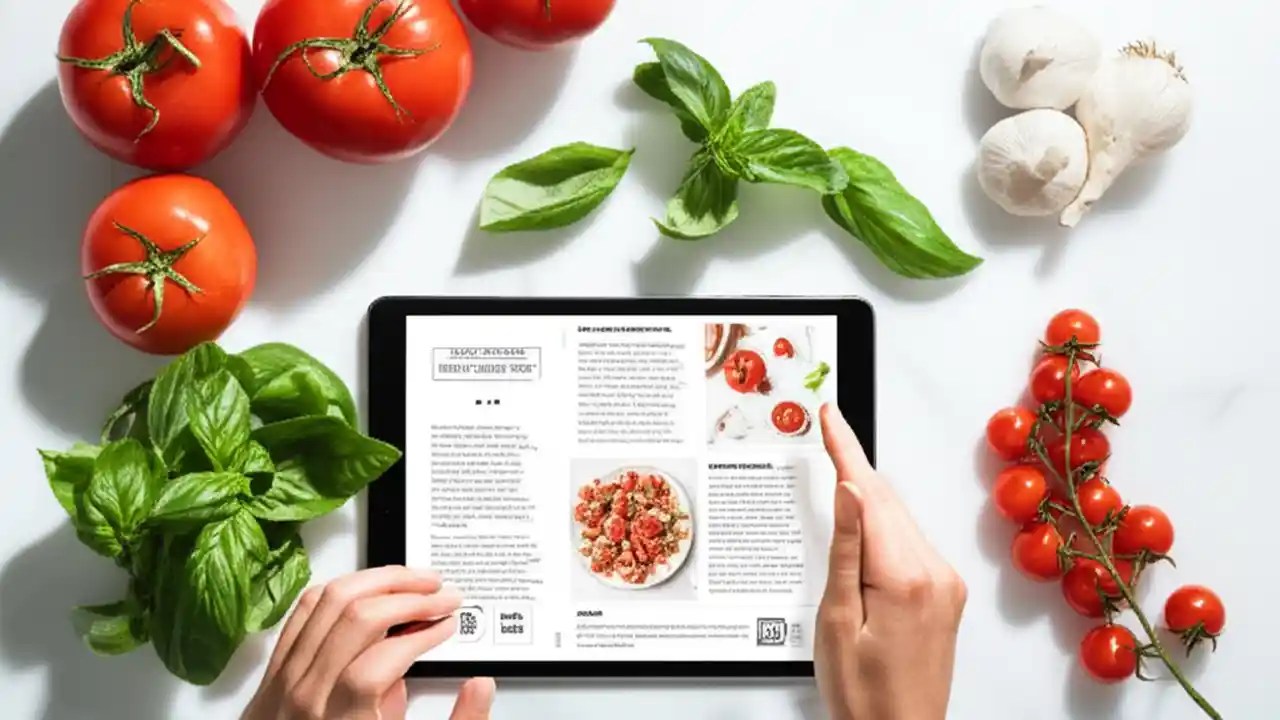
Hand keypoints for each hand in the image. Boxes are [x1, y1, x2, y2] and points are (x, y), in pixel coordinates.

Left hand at [242, 566, 495, 719]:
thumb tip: (477, 687)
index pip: (386, 655)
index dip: (426, 630)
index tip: (449, 623)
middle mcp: (307, 694)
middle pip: (357, 617)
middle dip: (408, 594)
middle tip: (440, 594)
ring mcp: (283, 679)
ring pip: (327, 601)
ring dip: (376, 580)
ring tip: (411, 581)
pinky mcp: (273, 671)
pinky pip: (303, 611)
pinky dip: (338, 590)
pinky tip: (366, 588)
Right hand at [814, 405, 966, 719]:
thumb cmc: (864, 695)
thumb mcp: (838, 620)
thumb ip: (846, 549)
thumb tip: (847, 491)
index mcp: (906, 576)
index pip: (869, 494)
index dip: (845, 450)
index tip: (831, 417)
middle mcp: (936, 573)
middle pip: (887, 501)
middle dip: (854, 466)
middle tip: (828, 430)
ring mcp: (945, 584)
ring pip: (898, 519)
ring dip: (867, 496)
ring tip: (835, 472)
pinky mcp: (944, 594)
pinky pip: (909, 543)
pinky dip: (883, 526)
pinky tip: (861, 526)